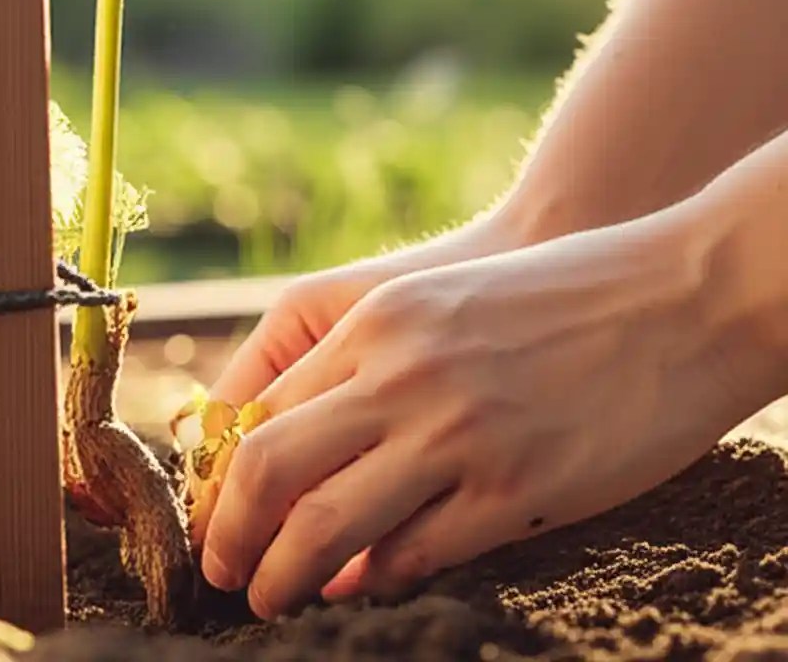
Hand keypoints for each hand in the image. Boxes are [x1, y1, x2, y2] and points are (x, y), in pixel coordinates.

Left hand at [200, 211, 775, 620]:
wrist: (677, 295)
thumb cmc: (546, 298)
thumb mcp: (432, 305)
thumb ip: (358, 368)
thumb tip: (299, 454)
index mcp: (375, 323)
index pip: (256, 409)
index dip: (220, 476)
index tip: (214, 514)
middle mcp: (402, 375)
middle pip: (268, 468)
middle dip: (228, 531)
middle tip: (220, 569)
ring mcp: (458, 435)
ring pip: (327, 525)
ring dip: (282, 573)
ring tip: (266, 596)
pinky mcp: (516, 489)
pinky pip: (414, 554)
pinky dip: (371, 580)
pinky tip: (358, 587)